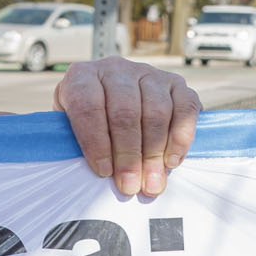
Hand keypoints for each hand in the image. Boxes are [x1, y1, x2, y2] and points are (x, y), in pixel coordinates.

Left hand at [57, 56, 198, 199]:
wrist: (111, 98)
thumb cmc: (87, 121)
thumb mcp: (71, 128)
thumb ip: (79, 145)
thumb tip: (103, 174)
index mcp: (82, 76)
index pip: (88, 106)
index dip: (96, 142)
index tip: (103, 172)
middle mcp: (115, 69)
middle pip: (125, 112)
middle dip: (128, 155)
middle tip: (129, 186)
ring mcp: (148, 73)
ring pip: (156, 111)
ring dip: (154, 153)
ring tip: (152, 183)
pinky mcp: (175, 82)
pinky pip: (185, 108)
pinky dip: (180, 138)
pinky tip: (172, 162)